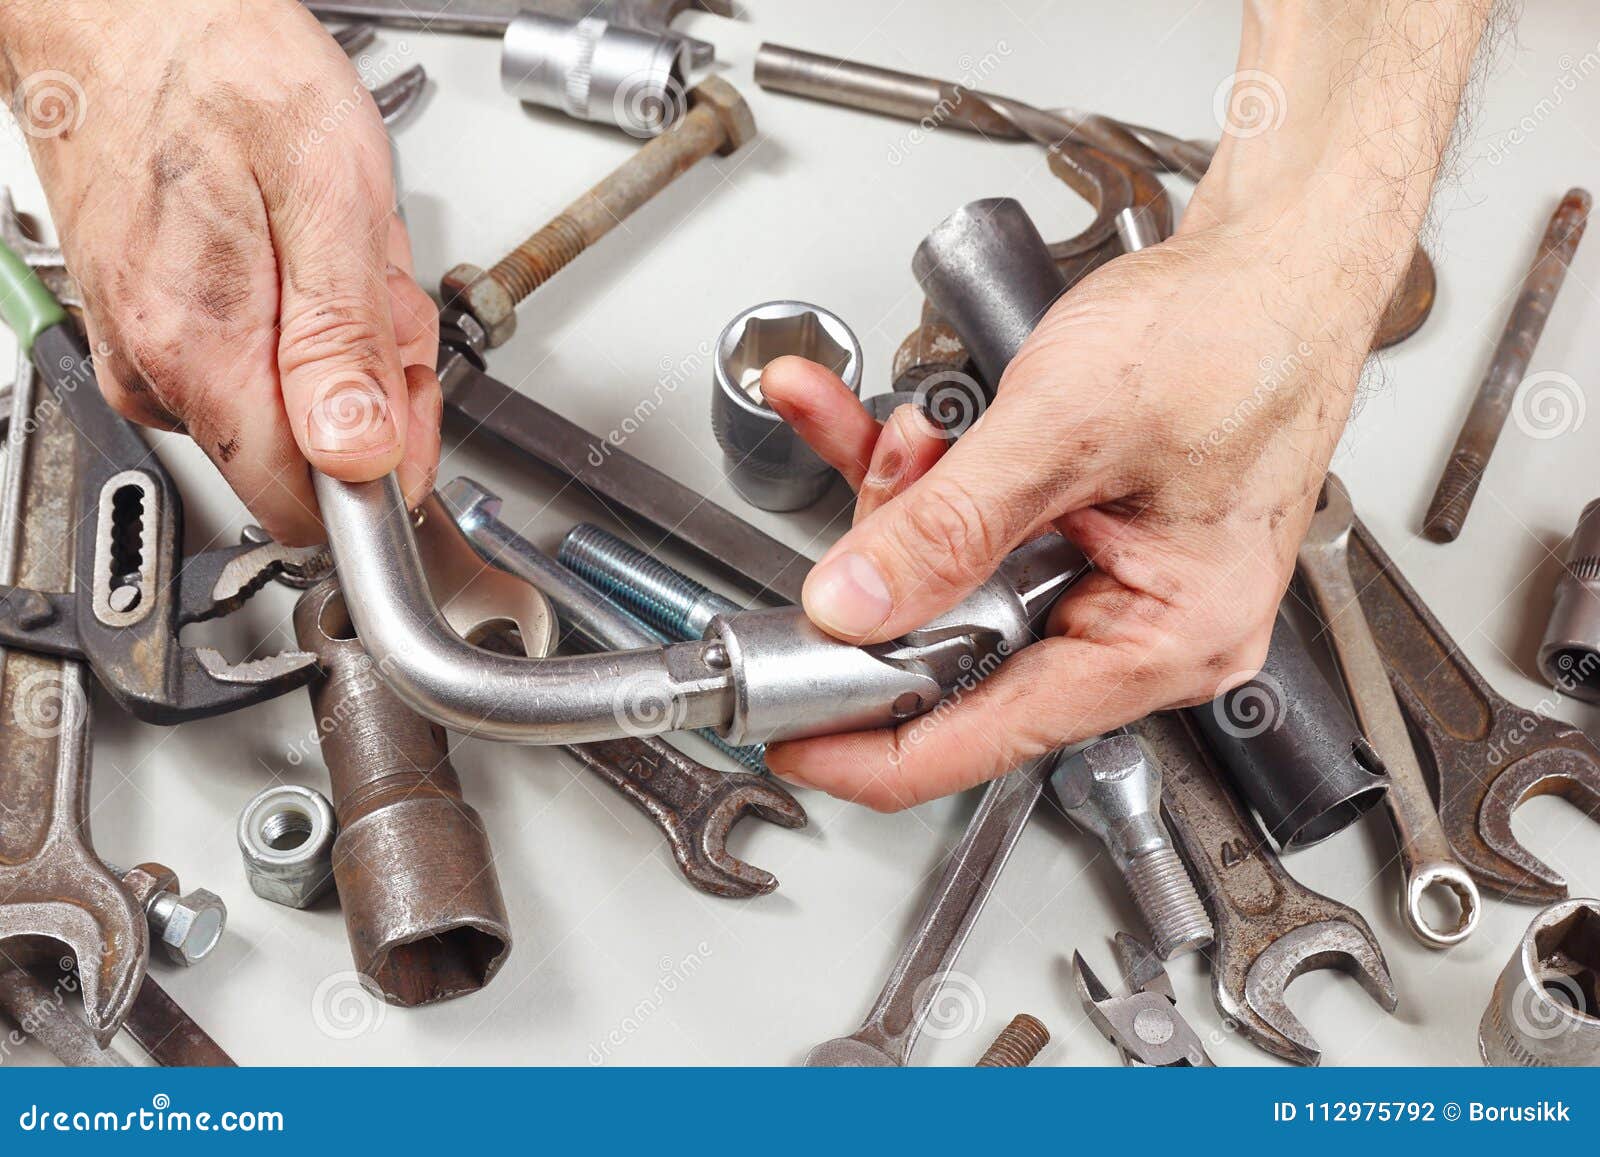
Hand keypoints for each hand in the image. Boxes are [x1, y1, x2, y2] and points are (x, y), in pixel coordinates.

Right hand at [2, 0, 438, 543]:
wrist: (127, 6)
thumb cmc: (221, 66)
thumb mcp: (330, 191)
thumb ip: (347, 339)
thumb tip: (361, 457)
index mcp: (200, 346)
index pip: (303, 503)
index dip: (381, 471)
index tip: (412, 405)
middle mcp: (159, 366)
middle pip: (308, 454)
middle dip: (374, 380)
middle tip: (378, 284)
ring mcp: (149, 351)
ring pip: (290, 407)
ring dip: (346, 339)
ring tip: (335, 244)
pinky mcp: (153, 330)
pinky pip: (257, 364)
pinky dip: (308, 316)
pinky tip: (304, 249)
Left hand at [759, 218, 1378, 809]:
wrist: (1275, 259)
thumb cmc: (1234, 333)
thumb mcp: (1066, 429)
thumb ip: (948, 526)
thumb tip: (852, 608)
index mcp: (1161, 640)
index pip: (987, 737)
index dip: (871, 750)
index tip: (790, 740)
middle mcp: (1136, 627)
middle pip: (956, 652)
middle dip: (884, 577)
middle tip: (844, 529)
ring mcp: (1105, 579)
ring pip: (952, 580)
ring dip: (901, 505)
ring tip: (903, 430)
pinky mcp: (1077, 530)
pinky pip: (974, 523)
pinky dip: (918, 473)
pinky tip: (865, 422)